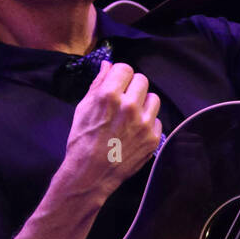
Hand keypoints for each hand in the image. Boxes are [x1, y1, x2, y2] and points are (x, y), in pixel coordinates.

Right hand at [62, 60, 162, 197]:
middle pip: (142, 80)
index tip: (118, 83)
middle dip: (132, 87)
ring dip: (143, 103)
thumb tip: (108, 66)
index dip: (120, 75)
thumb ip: (97, 84)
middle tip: (124, 100)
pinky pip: (157, 120)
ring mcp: (144, 124)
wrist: (90, 173)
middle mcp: (129, 107)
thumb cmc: (82, 140)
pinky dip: (148, 123)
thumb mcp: (83, 108)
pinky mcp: (153, 139)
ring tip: (131, 115)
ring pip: (153, 98)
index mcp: (109, 95)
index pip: (125, 68)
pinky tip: (135, 132)